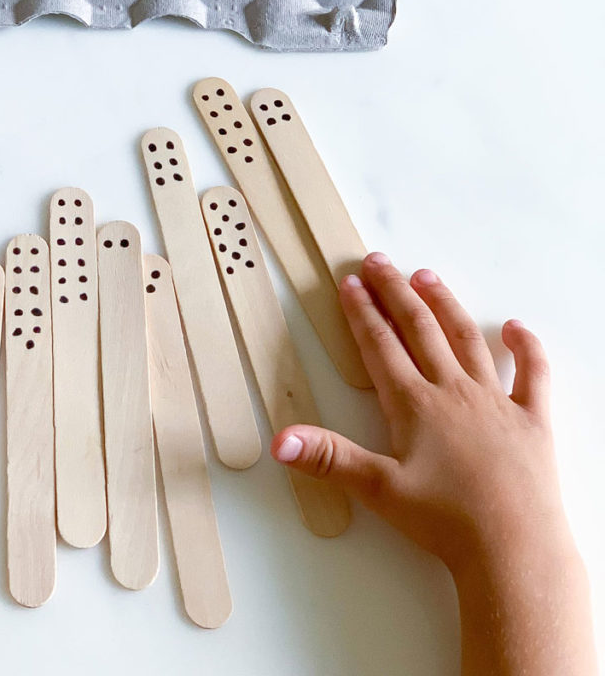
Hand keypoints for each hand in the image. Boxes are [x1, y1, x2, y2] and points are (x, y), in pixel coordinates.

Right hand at [271, 252, 563, 572]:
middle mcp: (453, 392)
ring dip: (445, 305)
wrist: (515, 552)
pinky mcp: (533, 421)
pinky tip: (516, 328)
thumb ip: (328, 458)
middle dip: (395, 293)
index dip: (362, 313)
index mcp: (415, 405)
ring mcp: (495, 402)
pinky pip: (534, 376)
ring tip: (426, 276)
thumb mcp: (378, 490)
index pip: (380, 346)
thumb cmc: (446, 523)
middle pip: (419, 329)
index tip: (350, 283)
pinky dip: (527, 348)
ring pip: (466, 340)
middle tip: (378, 262)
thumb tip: (281, 440)